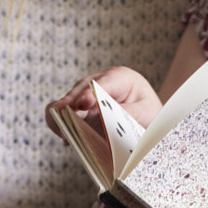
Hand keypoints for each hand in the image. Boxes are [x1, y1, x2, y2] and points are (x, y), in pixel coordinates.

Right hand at [45, 65, 162, 133]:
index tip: (84, 102)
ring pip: (75, 99)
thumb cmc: (151, 112)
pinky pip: (74, 111)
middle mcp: (103, 81)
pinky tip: (62, 131)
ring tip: (56, 122)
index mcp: (121, 77)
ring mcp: (92, 93)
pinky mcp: (86, 107)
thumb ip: (130, 113)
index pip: (103, 83)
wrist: (151, 117)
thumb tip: (112, 116)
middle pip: (83, 88)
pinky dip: (66, 120)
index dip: (91, 93)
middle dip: (72, 100)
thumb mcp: (147, 113)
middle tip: (62, 112)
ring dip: (65, 110)